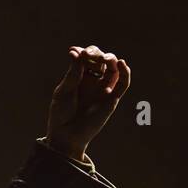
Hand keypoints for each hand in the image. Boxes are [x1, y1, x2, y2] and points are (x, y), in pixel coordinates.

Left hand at [46, 45, 130, 159]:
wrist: (67, 135)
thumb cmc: (62, 113)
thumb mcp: (64, 91)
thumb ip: (73, 73)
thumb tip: (75, 51)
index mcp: (78, 76)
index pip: (85, 57)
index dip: (83, 52)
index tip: (75, 51)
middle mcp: (92, 80)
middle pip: (100, 59)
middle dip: (96, 54)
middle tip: (89, 55)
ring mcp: (103, 89)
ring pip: (112, 68)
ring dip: (110, 59)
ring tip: (105, 59)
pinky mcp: (112, 99)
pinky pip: (122, 84)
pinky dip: (125, 73)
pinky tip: (121, 63)